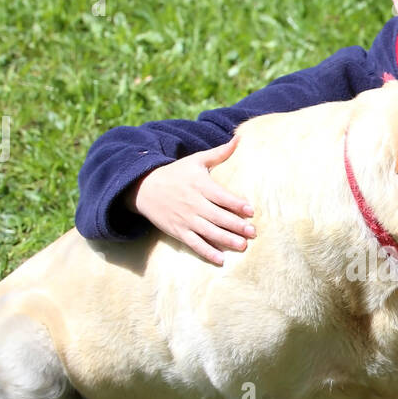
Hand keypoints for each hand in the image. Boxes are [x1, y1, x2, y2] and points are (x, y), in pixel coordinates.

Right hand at [127, 137, 254, 264]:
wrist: (144, 188)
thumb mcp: (195, 160)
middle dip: (236, 225)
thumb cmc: (176, 173)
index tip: (250, 210)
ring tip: (242, 246)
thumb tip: (239, 138)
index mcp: (199, 185)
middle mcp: (193, 203)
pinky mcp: (178, 231)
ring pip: (209, 232)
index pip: (221, 196)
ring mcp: (185, 219)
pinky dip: (207, 252)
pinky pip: (194, 244)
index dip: (236, 203)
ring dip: (226, 240)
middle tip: (253, 232)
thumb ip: (219, 153)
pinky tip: (220, 260)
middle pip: (218, 216)